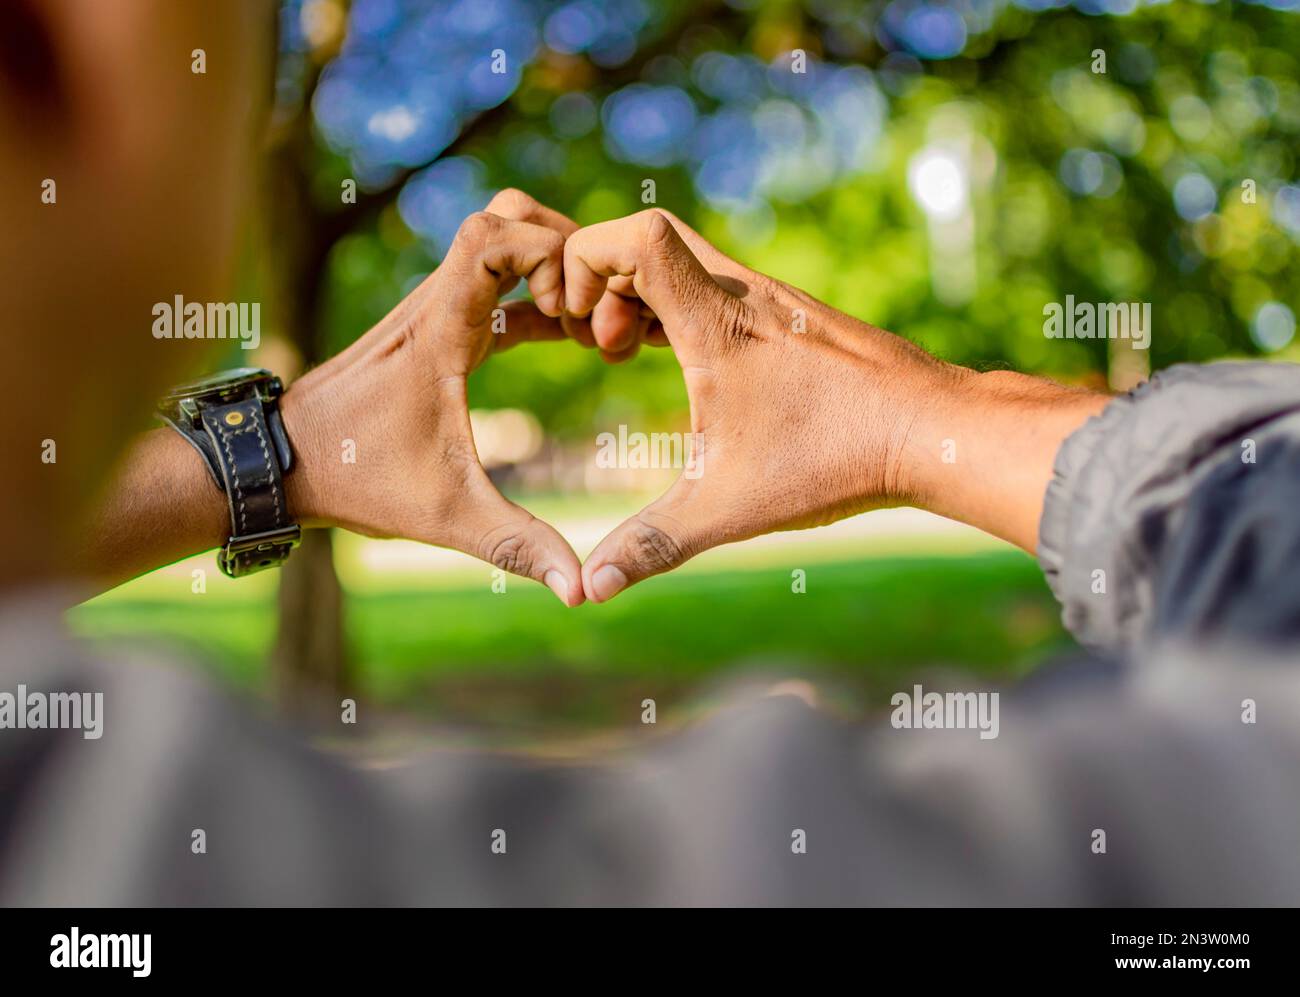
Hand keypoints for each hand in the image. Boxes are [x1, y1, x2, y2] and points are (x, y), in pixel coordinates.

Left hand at [282, 198, 586, 604]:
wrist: (282, 463)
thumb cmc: (358, 480)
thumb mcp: (448, 517)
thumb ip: (517, 547)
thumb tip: (580, 591)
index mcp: (439, 330)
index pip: (493, 233)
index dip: (545, 252)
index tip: (568, 312)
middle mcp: (433, 304)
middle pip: (502, 216)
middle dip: (558, 245)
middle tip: (588, 304)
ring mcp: (432, 312)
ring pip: (496, 243)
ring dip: (547, 268)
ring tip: (584, 326)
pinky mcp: (433, 330)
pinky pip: (492, 286)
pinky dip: (532, 297)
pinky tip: (564, 335)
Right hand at [563, 210, 1108, 601]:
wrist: (937, 432)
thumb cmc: (837, 460)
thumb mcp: (729, 508)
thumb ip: (651, 545)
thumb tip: (588, 591)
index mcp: (716, 321)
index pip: (636, 233)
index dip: (585, 261)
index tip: (581, 331)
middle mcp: (744, 293)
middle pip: (651, 236)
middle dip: (604, 281)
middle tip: (602, 346)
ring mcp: (773, 299)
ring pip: (686, 258)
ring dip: (641, 295)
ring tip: (630, 356)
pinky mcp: (794, 315)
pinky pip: (716, 283)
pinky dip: (678, 305)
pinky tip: (685, 365)